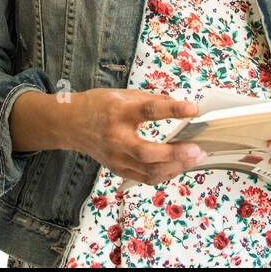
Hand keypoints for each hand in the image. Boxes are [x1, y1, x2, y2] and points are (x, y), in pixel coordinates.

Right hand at [73, 89, 205, 185]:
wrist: (71, 124)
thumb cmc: (99, 106)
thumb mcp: (124, 94)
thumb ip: (152, 101)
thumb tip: (181, 107)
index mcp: (118, 111)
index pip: (148, 111)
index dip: (172, 110)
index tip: (193, 109)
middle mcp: (116, 138)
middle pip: (148, 152)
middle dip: (176, 154)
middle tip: (199, 149)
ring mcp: (115, 158)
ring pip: (149, 171)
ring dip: (176, 167)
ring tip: (196, 158)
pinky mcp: (118, 169)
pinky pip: (145, 177)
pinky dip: (165, 173)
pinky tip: (179, 166)